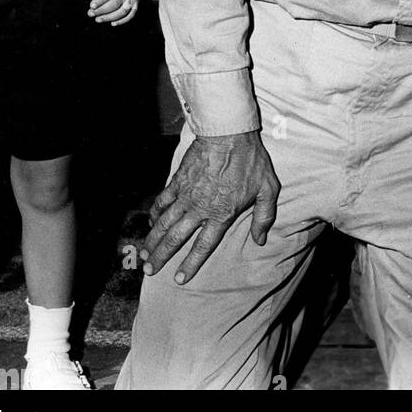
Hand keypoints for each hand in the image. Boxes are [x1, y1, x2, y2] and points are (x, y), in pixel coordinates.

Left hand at [85, 0, 139, 24]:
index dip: (100, 0)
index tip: (91, 6)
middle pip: (116, 2)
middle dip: (102, 10)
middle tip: (90, 14)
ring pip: (124, 10)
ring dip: (110, 17)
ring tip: (98, 19)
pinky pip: (132, 13)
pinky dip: (123, 20)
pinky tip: (112, 23)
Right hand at [140, 132, 279, 283]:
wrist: (229, 132)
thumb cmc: (250, 160)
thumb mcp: (268, 189)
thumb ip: (264, 217)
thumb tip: (260, 240)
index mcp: (221, 214)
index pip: (202, 246)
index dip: (190, 264)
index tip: (179, 279)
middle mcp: (199, 208)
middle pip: (176, 238)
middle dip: (161, 256)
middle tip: (150, 270)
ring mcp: (186, 194)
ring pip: (164, 223)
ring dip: (152, 240)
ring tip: (144, 255)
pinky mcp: (178, 180)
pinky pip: (162, 201)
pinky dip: (154, 214)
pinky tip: (149, 223)